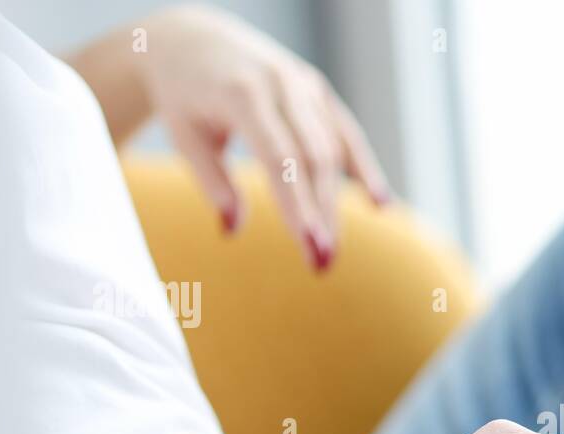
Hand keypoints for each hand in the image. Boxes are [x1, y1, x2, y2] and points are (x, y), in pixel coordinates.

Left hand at [136, 4, 387, 267]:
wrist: (192, 39)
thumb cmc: (184, 94)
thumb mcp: (185, 135)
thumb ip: (213, 181)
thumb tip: (231, 230)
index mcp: (243, 93)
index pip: (279, 160)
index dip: (298, 206)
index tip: (309, 247)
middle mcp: (281, 84)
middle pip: (313, 159)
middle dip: (321, 214)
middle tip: (322, 264)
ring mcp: (304, 85)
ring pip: (331, 152)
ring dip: (334, 205)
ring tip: (330, 251)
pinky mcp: (317, 90)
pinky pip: (347, 133)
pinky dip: (364, 169)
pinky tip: (380, 204)